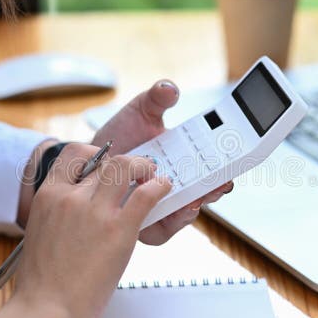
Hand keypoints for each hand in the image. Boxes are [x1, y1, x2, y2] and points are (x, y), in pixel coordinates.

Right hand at [0, 144, 171, 317]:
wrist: (45, 310)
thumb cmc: (41, 284)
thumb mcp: (40, 234)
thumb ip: (59, 216)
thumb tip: (76, 216)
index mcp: (47, 197)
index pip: (73, 153)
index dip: (95, 154)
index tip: (106, 165)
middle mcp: (70, 197)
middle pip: (105, 161)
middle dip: (125, 165)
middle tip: (138, 173)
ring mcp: (95, 211)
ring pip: (126, 166)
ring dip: (144, 167)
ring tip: (153, 176)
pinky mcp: (119, 230)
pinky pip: (146, 194)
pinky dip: (159, 187)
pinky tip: (164, 190)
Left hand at [92, 80, 233, 243]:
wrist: (87, 160)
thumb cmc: (118, 136)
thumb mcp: (139, 113)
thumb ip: (156, 100)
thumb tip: (169, 89)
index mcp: (183, 159)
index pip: (210, 168)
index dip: (223, 169)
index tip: (229, 165)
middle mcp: (176, 185)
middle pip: (203, 193)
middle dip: (213, 190)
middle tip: (218, 184)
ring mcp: (161, 205)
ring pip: (185, 214)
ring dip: (193, 208)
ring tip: (194, 200)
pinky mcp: (143, 223)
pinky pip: (162, 229)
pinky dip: (169, 222)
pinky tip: (169, 211)